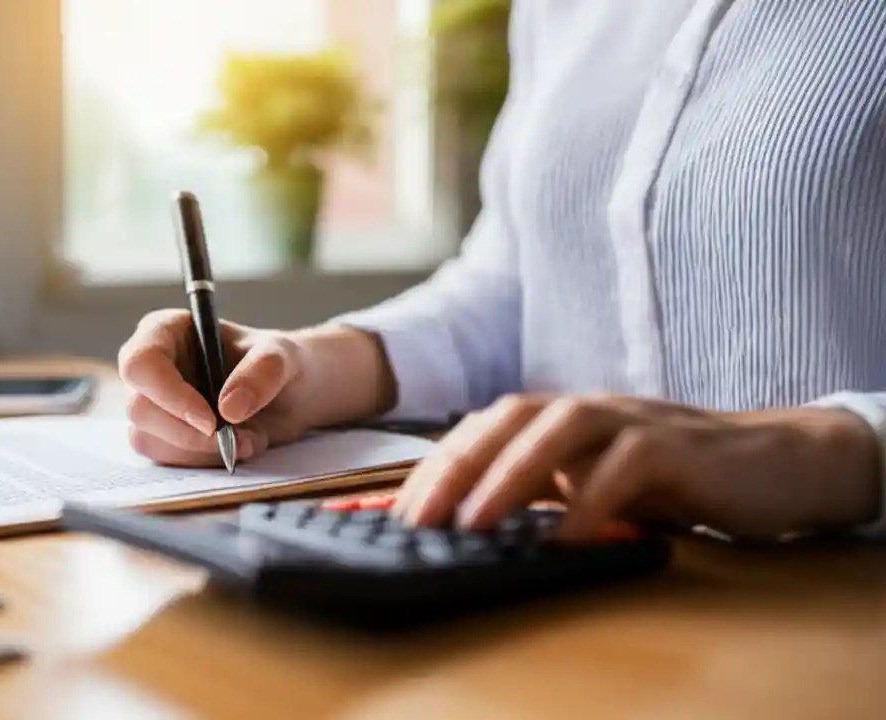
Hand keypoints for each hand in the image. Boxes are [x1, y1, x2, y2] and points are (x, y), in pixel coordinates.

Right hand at [118, 310, 394, 466]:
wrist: (290, 394)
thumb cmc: (279, 361)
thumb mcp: (282, 356)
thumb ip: (262, 372)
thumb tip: (229, 408)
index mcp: (165, 331)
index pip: (141, 363)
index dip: (169, 395)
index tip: (211, 421)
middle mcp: (151, 368)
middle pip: (139, 408)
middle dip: (189, 434)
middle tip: (237, 440)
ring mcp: (153, 404)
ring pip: (149, 439)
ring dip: (201, 451)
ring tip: (248, 440)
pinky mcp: (162, 435)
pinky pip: (166, 458)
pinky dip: (204, 461)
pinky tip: (237, 447)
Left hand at [393, 394, 881, 539]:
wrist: (772, 462)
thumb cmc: (672, 479)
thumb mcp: (592, 484)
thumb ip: (541, 492)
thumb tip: (470, 523)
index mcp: (559, 419)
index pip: (482, 430)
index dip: (438, 467)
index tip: (399, 513)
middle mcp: (586, 410)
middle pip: (505, 419)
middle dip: (455, 468)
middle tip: (418, 520)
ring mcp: (631, 420)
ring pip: (558, 428)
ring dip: (508, 474)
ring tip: (474, 524)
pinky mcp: (677, 445)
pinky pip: (626, 464)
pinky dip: (591, 499)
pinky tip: (564, 538)